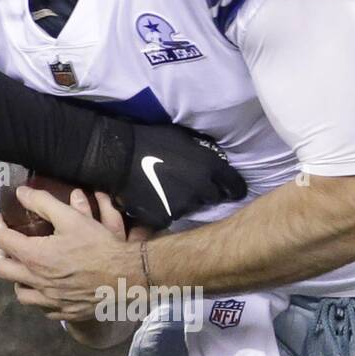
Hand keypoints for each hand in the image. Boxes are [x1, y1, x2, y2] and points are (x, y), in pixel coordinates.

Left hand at [0, 186, 147, 323]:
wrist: (127, 276)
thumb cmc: (100, 246)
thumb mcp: (72, 218)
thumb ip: (43, 202)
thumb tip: (21, 192)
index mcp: (36, 257)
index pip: (2, 240)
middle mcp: (38, 281)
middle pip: (2, 269)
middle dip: (0, 253)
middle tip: (7, 243)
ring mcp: (50, 300)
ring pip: (20, 293)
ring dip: (17, 278)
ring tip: (25, 266)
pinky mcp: (64, 311)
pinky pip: (41, 307)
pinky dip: (38, 295)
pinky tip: (47, 285)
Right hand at [113, 122, 245, 228]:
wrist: (118, 156)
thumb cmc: (149, 140)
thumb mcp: (183, 138)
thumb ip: (201, 152)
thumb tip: (212, 159)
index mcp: (209, 166)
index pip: (236, 186)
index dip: (234, 189)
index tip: (232, 191)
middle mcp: (201, 188)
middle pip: (213, 198)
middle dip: (205, 192)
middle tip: (191, 186)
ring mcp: (183, 205)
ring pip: (191, 207)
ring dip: (185, 201)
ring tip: (168, 190)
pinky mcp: (165, 217)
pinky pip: (170, 216)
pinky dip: (165, 210)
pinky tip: (155, 199)